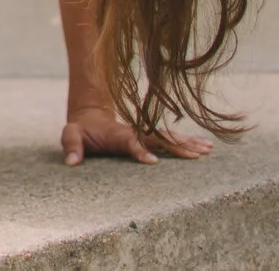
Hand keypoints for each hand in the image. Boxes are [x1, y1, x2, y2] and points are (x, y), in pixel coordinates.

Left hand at [61, 104, 213, 164]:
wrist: (90, 115)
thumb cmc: (80, 129)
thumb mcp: (71, 135)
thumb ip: (71, 146)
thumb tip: (71, 162)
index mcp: (117, 135)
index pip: (131, 142)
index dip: (140, 151)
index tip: (153, 162)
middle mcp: (134, 132)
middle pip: (158, 139)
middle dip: (177, 146)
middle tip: (197, 154)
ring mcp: (143, 133)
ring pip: (168, 137)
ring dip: (187, 143)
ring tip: (208, 149)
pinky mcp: (149, 136)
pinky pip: (170, 139)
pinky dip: (187, 142)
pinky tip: (204, 146)